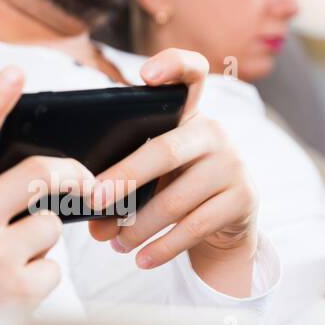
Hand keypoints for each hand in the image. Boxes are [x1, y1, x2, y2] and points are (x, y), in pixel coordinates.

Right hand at [0, 67, 92, 324]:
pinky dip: (42, 280)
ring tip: (6, 272)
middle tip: (84, 183)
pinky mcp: (16, 288)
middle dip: (71, 176)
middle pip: (38, 174)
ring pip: (50, 225)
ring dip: (42, 246)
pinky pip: (54, 267)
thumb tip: (44, 177)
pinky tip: (11, 298)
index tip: (15, 70)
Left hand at [88, 49, 259, 297]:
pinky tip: (141, 259)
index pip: (191, 74)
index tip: (145, 74)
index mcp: (189, 114)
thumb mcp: (155, 169)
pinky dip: (162, 247)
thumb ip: (125, 174)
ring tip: (112, 242)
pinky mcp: (243, 199)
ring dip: (137, 226)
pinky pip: (195, 227)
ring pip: (176, 199)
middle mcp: (214, 133)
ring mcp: (233, 166)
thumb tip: (81, 202)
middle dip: (125, 177)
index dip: (172, 65)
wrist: (226, 223)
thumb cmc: (174, 186)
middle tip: (93, 200)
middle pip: (165, 150)